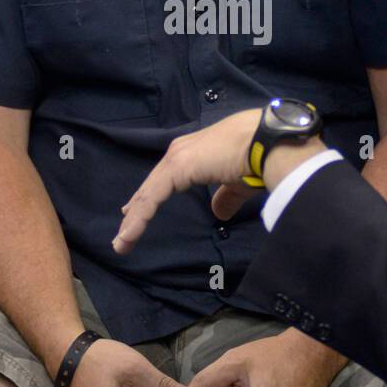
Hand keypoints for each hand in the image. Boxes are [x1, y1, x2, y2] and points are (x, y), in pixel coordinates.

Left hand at [112, 109, 262, 253]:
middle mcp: (180, 152)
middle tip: (123, 235)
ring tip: (122, 243)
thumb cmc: (256, 159)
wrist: (265, 142)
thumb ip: (225, 198)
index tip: (133, 212)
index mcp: (192, 153)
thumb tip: (219, 213)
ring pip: (148, 194)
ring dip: (134, 220)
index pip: (163, 178)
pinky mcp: (176, 169)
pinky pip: (152, 198)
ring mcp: (176, 159)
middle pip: (151, 187)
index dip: (148, 196)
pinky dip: (140, 218)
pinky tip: (130, 234)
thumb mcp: (237, 183)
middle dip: (136, 211)